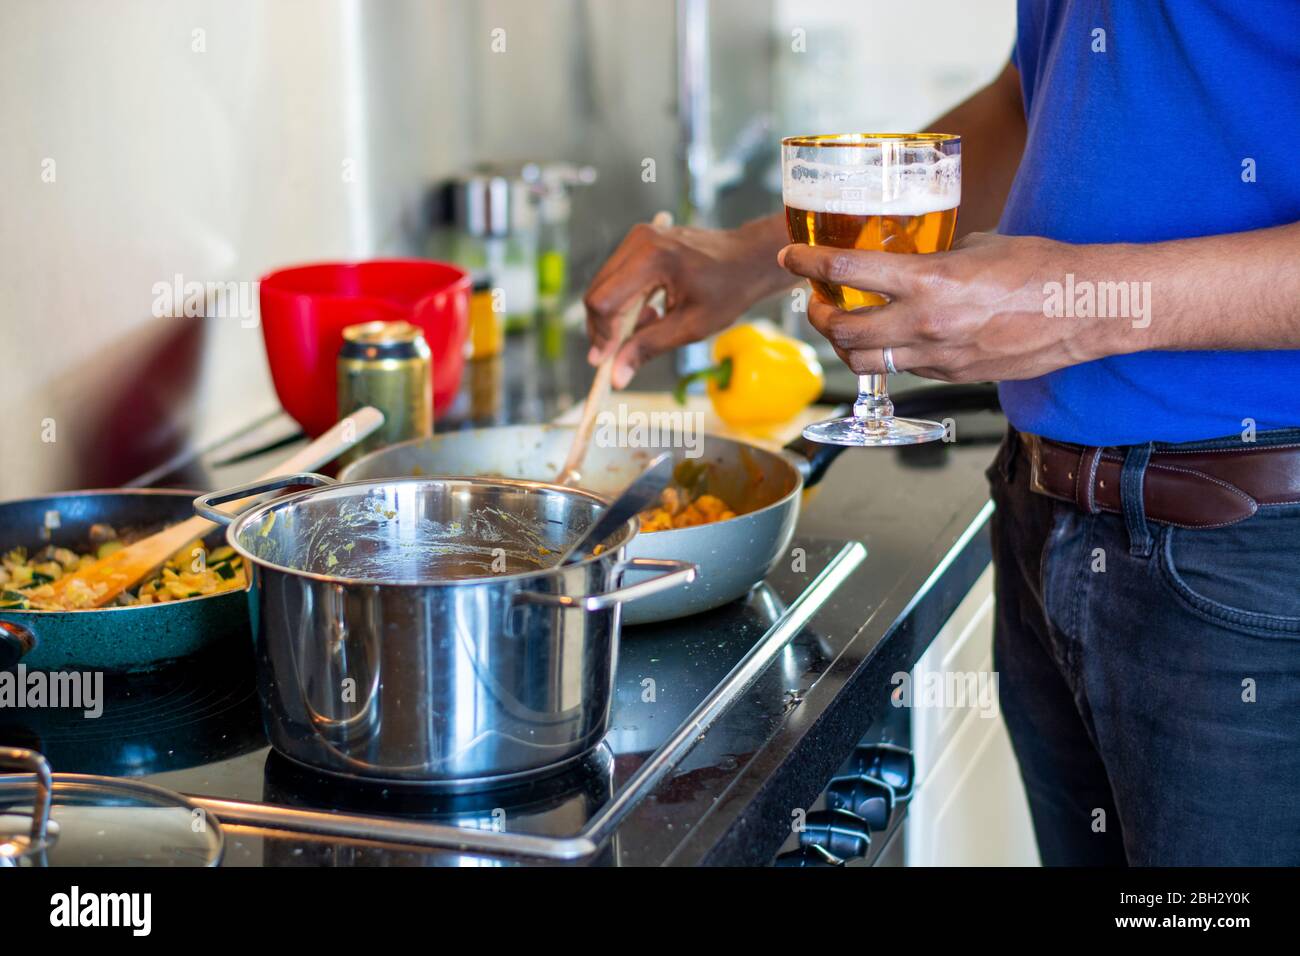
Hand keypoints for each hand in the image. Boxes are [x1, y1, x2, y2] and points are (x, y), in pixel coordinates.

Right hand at [585, 216, 790, 387]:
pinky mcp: (641, 241)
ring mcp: (639, 237)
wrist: (750, 258)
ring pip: (604, 286)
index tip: (604, 363)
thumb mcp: (691, 327)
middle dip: (604, 328)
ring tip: (653, 324)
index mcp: (652, 258)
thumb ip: (648, 348)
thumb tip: (615, 376)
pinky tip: (653, 311)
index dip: (600, 335)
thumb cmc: (729, 290)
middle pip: (598, 292)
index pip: (604, 301)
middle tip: (622, 354)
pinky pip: (617, 278)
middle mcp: (639, 241)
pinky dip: (625, 301)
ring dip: (617, 315)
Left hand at [778, 232, 1121, 382]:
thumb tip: (906, 256)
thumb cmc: (1040, 267)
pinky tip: (887, 336)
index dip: (807, 263)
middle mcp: (926, 325)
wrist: (1086, 309)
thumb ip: (932, 258)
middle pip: (840, 331)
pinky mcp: (952, 376)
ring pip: (862, 361)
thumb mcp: (977, 246)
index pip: (845, 272)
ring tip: (841, 322)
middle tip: (813, 297)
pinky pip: (901, 369)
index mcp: (929, 281)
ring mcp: (937, 357)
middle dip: (816, 314)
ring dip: (842, 343)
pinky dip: (884, 353)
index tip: (790, 255)